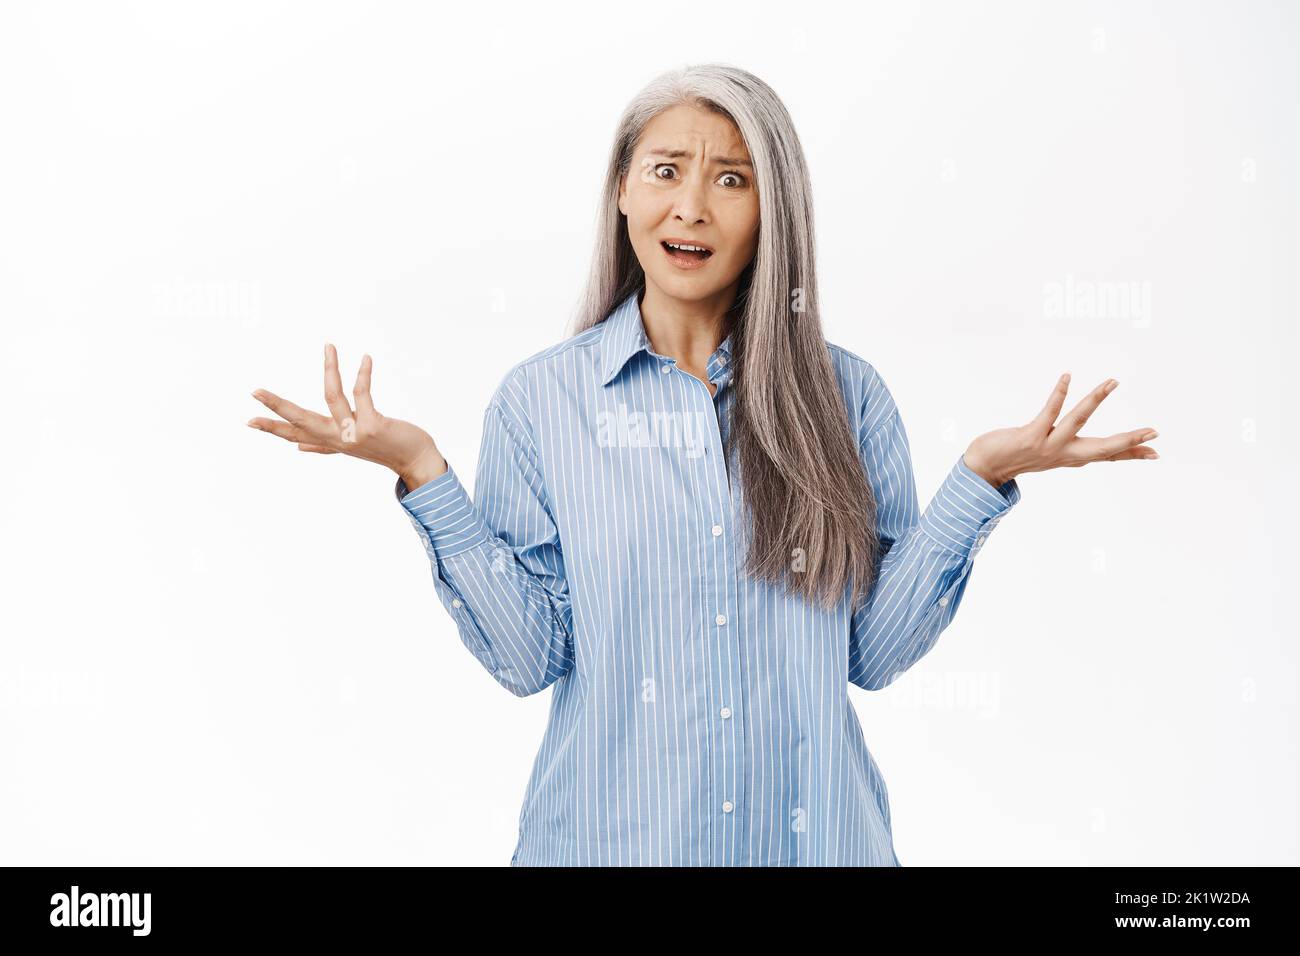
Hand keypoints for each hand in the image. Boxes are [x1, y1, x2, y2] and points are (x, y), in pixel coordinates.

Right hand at [247, 343, 447, 489]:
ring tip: (329, 346)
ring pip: (332, 397)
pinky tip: (365, 358)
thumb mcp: (348, 448)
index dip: (272, 428)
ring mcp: (354, 433)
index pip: (294, 435)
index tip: (248, 421)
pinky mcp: (372, 425)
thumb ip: (322, 446)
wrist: (414, 461)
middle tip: (255, 391)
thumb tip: (297, 448)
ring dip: (330, 369)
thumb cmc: (383, 449)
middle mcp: (338, 438)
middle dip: (278, 405)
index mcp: (329, 441)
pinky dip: (363, 373)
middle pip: (301, 420)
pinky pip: (362, 393)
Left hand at [962, 373, 1157, 486]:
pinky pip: (1048, 412)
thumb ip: (1069, 453)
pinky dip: (1059, 394)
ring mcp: (1047, 446)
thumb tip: (1087, 458)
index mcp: (1071, 457)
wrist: (984, 468)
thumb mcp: (1049, 456)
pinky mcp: (1030, 437)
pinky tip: (1067, 377)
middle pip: (1103, 448)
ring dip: (1095, 400)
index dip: (1131, 454)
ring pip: (1078, 421)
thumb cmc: (1016, 457)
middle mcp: (1063, 454)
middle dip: (1129, 440)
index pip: (1107, 455)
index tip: (1156, 452)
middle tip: (1154, 431)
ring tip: (1113, 381)